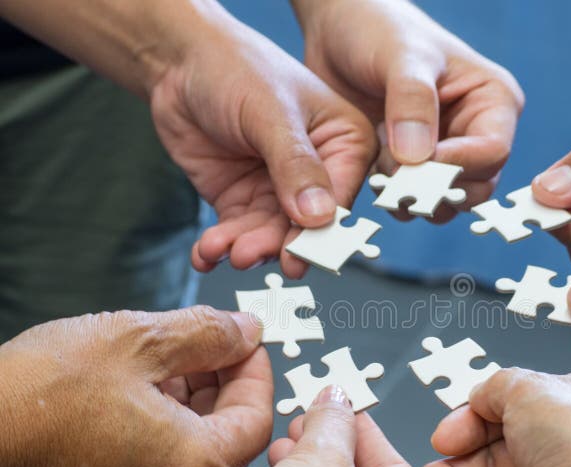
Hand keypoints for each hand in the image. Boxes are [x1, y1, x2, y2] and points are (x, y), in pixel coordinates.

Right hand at [0, 307, 272, 466]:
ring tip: (163, 364)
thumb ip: (210, 334)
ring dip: (191, 407)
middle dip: (221, 386)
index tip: (242, 341)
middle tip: (203, 345)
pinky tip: (138, 398)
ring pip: (193, 455)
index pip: (258, 417)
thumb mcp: (141, 339)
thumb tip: (247, 332)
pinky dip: (162, 435)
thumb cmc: (42, 392)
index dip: (253, 370)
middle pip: (228, 439)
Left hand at [150, 4, 376, 275]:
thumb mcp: (271, 111)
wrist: (179, 61)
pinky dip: (220, 246)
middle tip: (249, 253)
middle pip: (306, 226)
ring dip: (245, 247)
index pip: (342, 196)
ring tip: (221, 248)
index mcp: (345, 143)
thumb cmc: (236, 68)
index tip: (300, 253)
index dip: (322, 229)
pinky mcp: (244, 201)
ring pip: (270, 235)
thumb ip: (296, 164)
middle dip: (276, 244)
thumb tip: (319, 217)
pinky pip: (237, 233)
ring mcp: (279, 191)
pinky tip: (204, 252)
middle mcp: (319, 173)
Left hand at [292, 0, 523, 221]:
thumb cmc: (378, 28)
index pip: (492, 152)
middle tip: (393, 179)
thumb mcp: (400, 53)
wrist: (339, 32)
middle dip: (435, 189)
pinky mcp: (415, 170)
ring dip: (413, 199)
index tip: (414, 164)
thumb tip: (418, 158)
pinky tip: (371, 174)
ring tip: (380, 172)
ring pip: (447, 202)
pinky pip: (415, 201)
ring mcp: (446, 156)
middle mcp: (476, 134)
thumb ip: (411, 100)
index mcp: (492, 101)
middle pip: (476, 186)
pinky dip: (394, 198)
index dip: (456, 165)